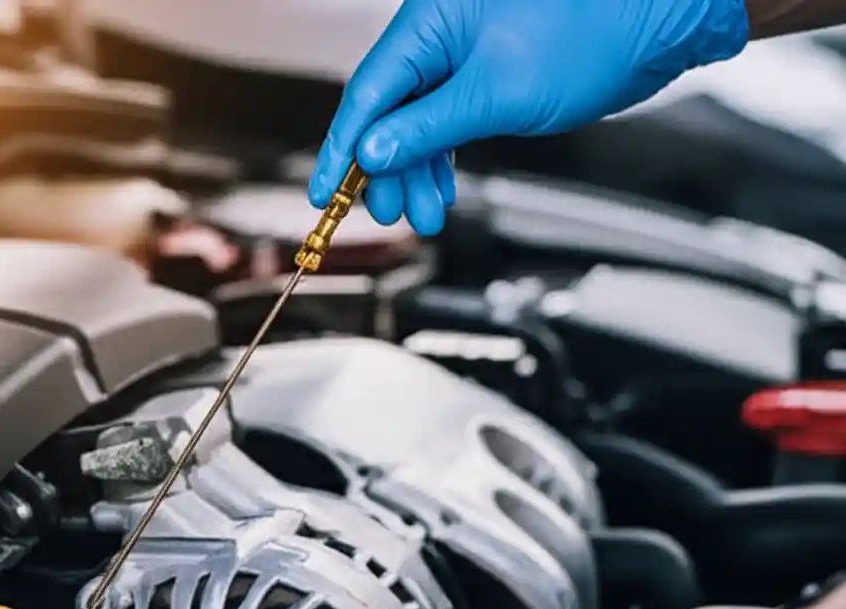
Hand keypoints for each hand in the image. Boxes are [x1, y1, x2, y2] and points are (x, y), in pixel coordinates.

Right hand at [309, 0, 749, 234]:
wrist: (654, 23)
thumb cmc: (588, 35)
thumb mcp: (495, 93)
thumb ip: (427, 126)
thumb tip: (373, 151)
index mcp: (427, 22)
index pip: (366, 94)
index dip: (342, 148)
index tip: (324, 193)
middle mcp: (437, 35)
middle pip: (386, 111)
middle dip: (385, 169)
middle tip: (388, 214)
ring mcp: (461, 55)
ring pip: (415, 122)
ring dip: (415, 172)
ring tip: (424, 214)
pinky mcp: (485, 74)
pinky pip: (444, 120)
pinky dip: (440, 157)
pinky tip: (441, 188)